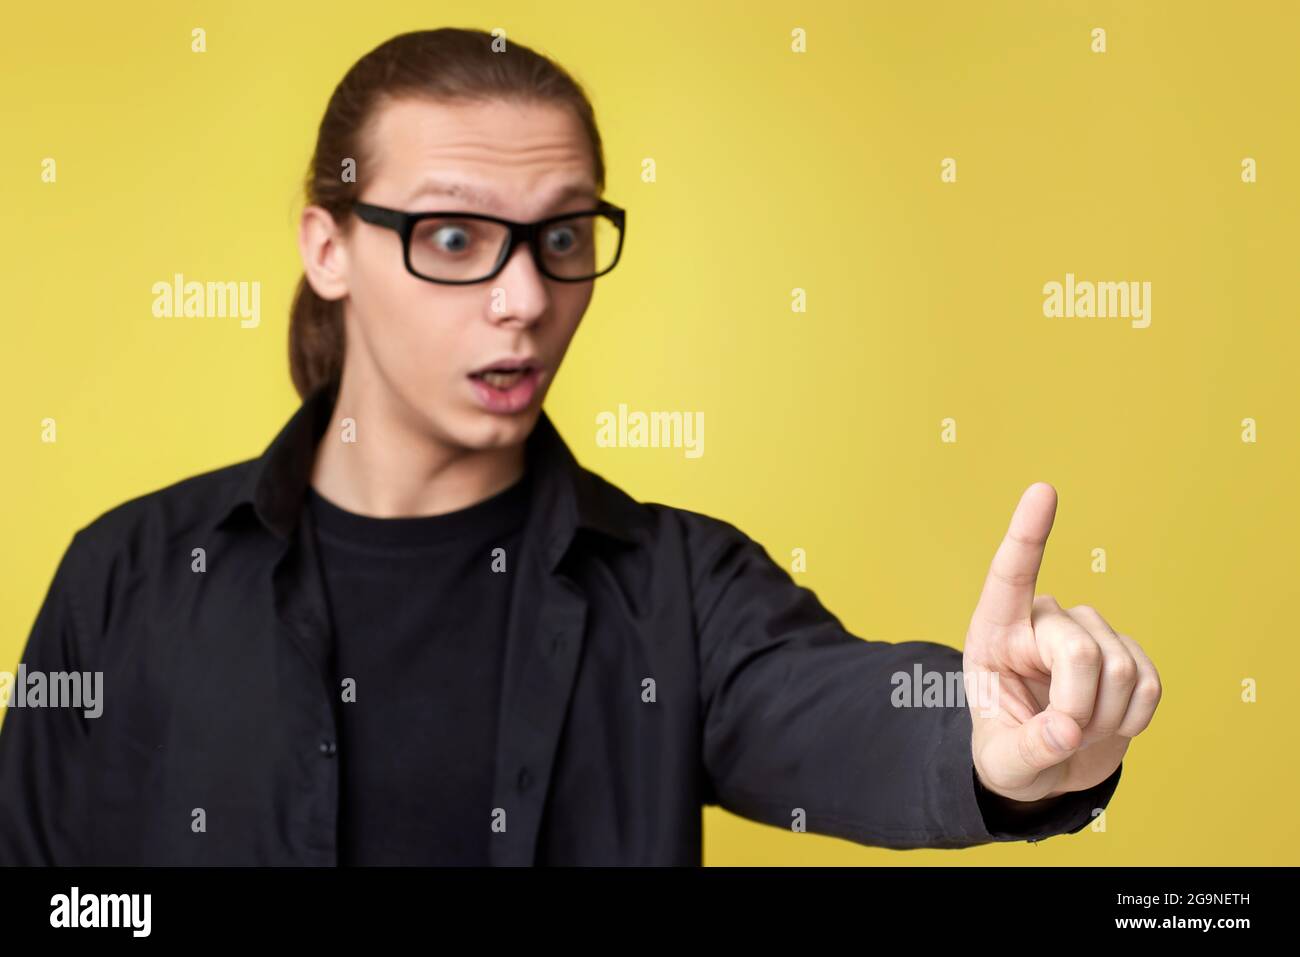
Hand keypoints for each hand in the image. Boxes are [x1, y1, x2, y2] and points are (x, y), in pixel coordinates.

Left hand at [962, 482, 1160, 802]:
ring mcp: (1088, 631)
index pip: (1010, 576)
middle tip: (1063, 737)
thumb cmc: (1011, 754)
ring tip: (1079, 730)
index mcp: (995, 633)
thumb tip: (1065, 733)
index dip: (1028, 534)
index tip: (1043, 490)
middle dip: (1079, 707)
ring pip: (1120, 668)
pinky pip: (1151, 684)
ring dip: (1106, 718)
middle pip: (1079, 651)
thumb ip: (1026, 751)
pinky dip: (1133, 719)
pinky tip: (1109, 723)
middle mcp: (1041, 621)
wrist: (1049, 766)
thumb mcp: (1002, 764)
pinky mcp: (1127, 651)